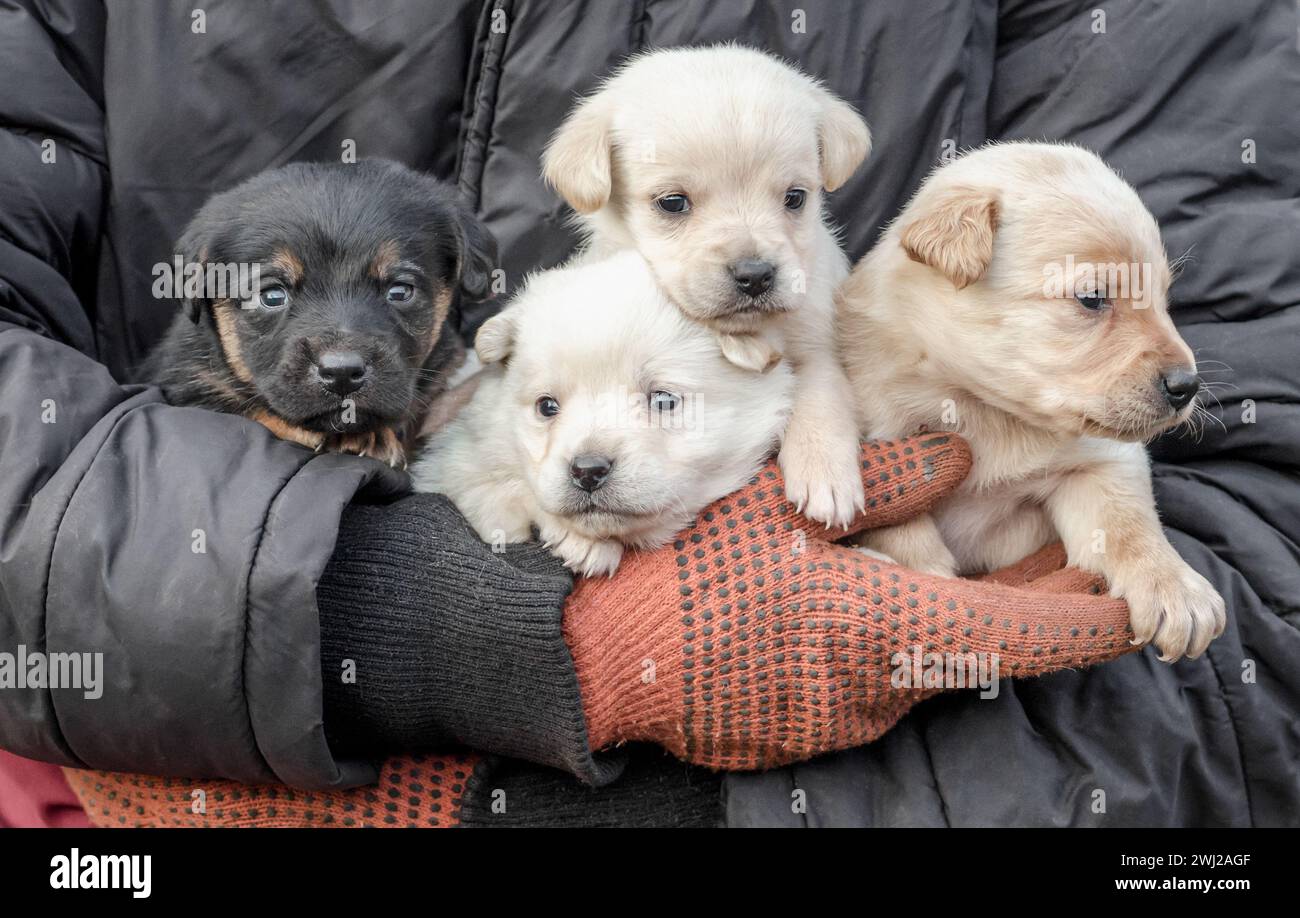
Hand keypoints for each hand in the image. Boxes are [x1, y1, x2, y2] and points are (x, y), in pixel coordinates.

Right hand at [563, 435, 1135, 770]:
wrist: (602, 660)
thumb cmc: (690, 573)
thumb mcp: (784, 506)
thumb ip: (885, 481)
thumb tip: (959, 455)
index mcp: (892, 631)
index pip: (1027, 633)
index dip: (1088, 617)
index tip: (1131, 601)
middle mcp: (882, 688)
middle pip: (979, 648)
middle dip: (1019, 605)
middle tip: (1051, 556)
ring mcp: (842, 715)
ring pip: (924, 662)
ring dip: (945, 617)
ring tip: (951, 557)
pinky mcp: (808, 725)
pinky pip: (873, 680)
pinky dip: (889, 640)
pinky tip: (860, 598)